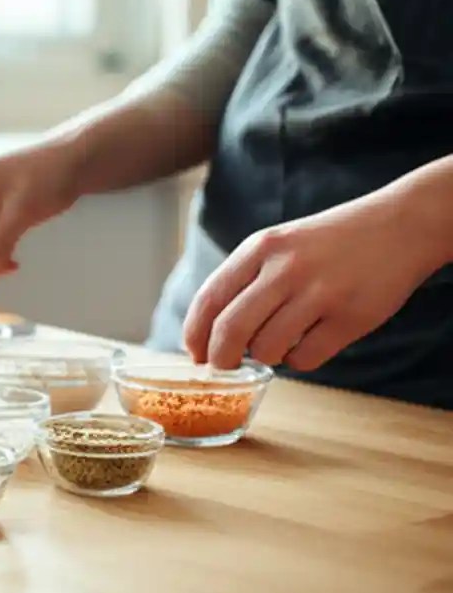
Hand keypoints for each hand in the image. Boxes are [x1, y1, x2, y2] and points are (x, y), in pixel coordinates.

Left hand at [183, 191, 447, 370]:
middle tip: (224, 365)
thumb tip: (206, 333)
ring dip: (265, 357)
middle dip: (220, 358)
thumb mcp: (277, 244)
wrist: (398, 227)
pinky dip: (298, 361)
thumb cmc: (326, 244)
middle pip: (230, 331)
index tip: (194, 354)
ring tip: (278, 342)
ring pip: (266, 350)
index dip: (194, 335)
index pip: (209, 300)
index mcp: (260, 248)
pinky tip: (308, 343)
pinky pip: (304, 359)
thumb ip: (243, 280)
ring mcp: (320, 294)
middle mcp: (286, 269)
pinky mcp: (349, 318)